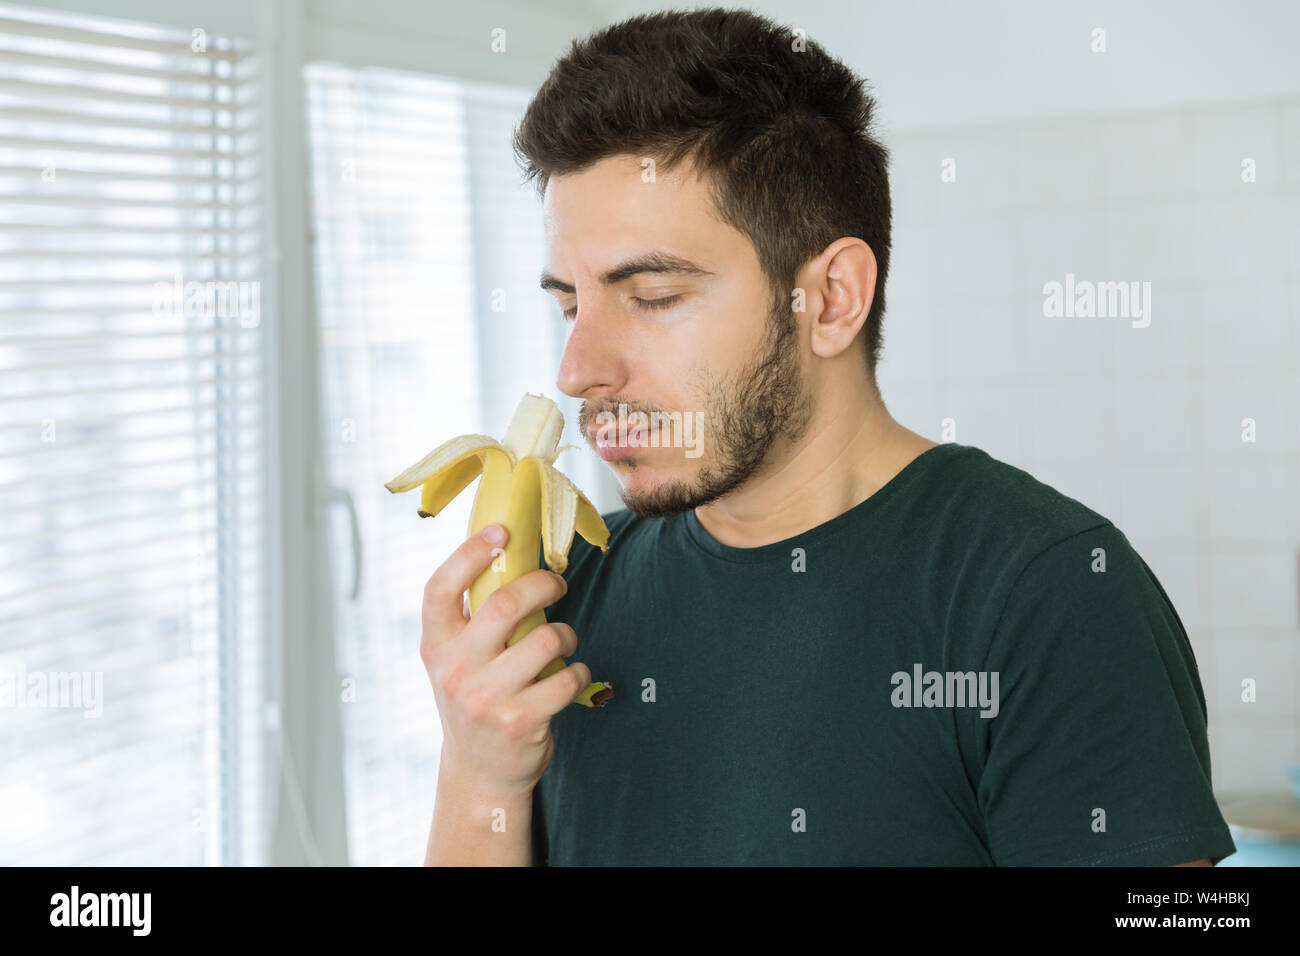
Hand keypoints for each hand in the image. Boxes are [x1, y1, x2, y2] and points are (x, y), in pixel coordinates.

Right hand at [420, 524, 590, 793]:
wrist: (480, 772)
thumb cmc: (476, 697)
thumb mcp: (456, 660)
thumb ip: (471, 619)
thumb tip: (508, 551)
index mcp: (435, 646)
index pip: (440, 589)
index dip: (468, 554)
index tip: (501, 531)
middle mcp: (454, 671)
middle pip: (503, 605)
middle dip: (541, 585)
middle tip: (557, 584)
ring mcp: (485, 699)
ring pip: (544, 639)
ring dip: (565, 633)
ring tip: (563, 640)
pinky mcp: (520, 721)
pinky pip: (566, 677)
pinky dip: (579, 670)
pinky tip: (571, 675)